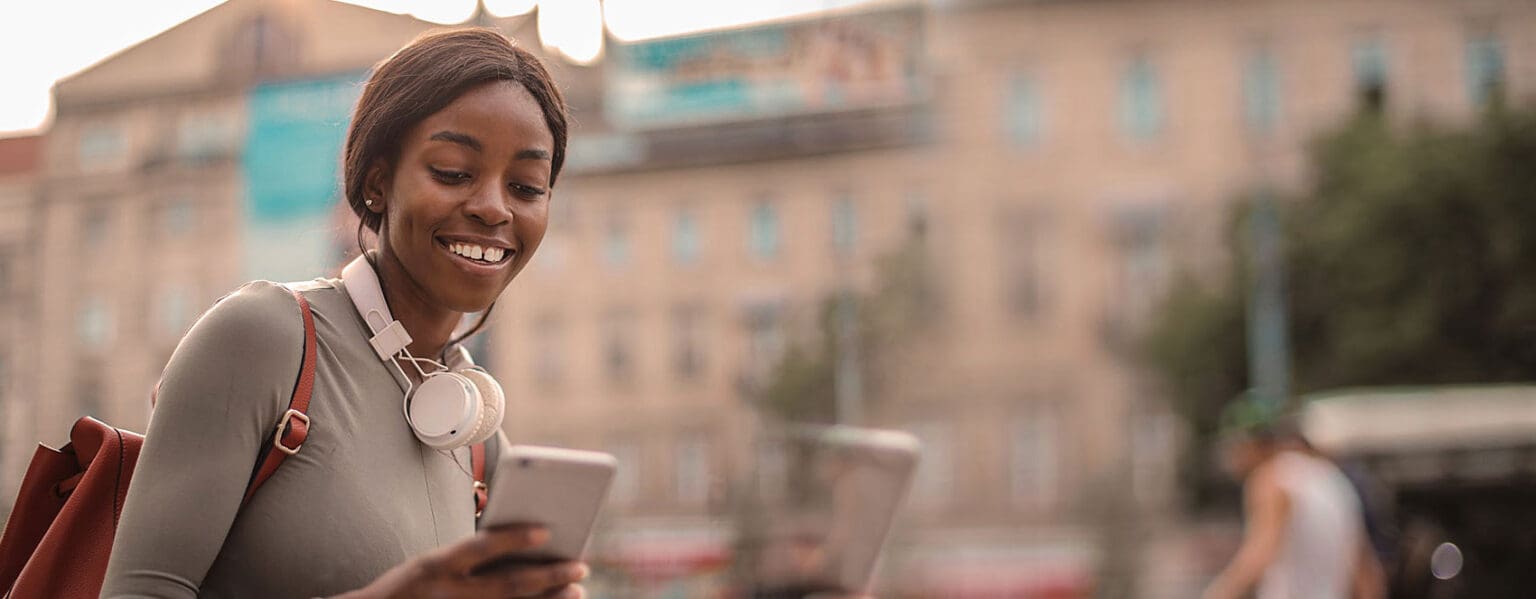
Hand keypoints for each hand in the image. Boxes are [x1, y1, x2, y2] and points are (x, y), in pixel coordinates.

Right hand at [340, 524, 588, 598]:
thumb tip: (522, 547)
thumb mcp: (430, 564)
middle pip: (507, 585)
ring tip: (576, 591)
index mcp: (434, 566)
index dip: (512, 538)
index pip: (479, 547)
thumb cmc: (410, 586)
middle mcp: (447, 594)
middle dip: (548, 576)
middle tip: (581, 566)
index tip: (546, 530)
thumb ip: (470, 557)